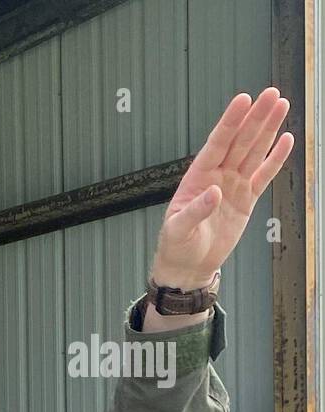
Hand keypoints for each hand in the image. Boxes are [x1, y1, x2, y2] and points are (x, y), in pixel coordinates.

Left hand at [150, 87, 292, 289]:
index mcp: (197, 178)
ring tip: (281, 105)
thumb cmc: (176, 246)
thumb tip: (214, 192)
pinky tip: (286, 140)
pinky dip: (276, 158)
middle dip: (256, 117)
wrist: (188, 265)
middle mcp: (217, 176)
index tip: (243, 100)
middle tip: (272, 94)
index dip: (230, 122)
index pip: (217, 143)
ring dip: (268, 129)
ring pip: (254, 152)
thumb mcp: (178, 230)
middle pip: (240, 141)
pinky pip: (264, 175)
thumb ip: (195, 211)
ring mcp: (233, 186)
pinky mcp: (246, 199)